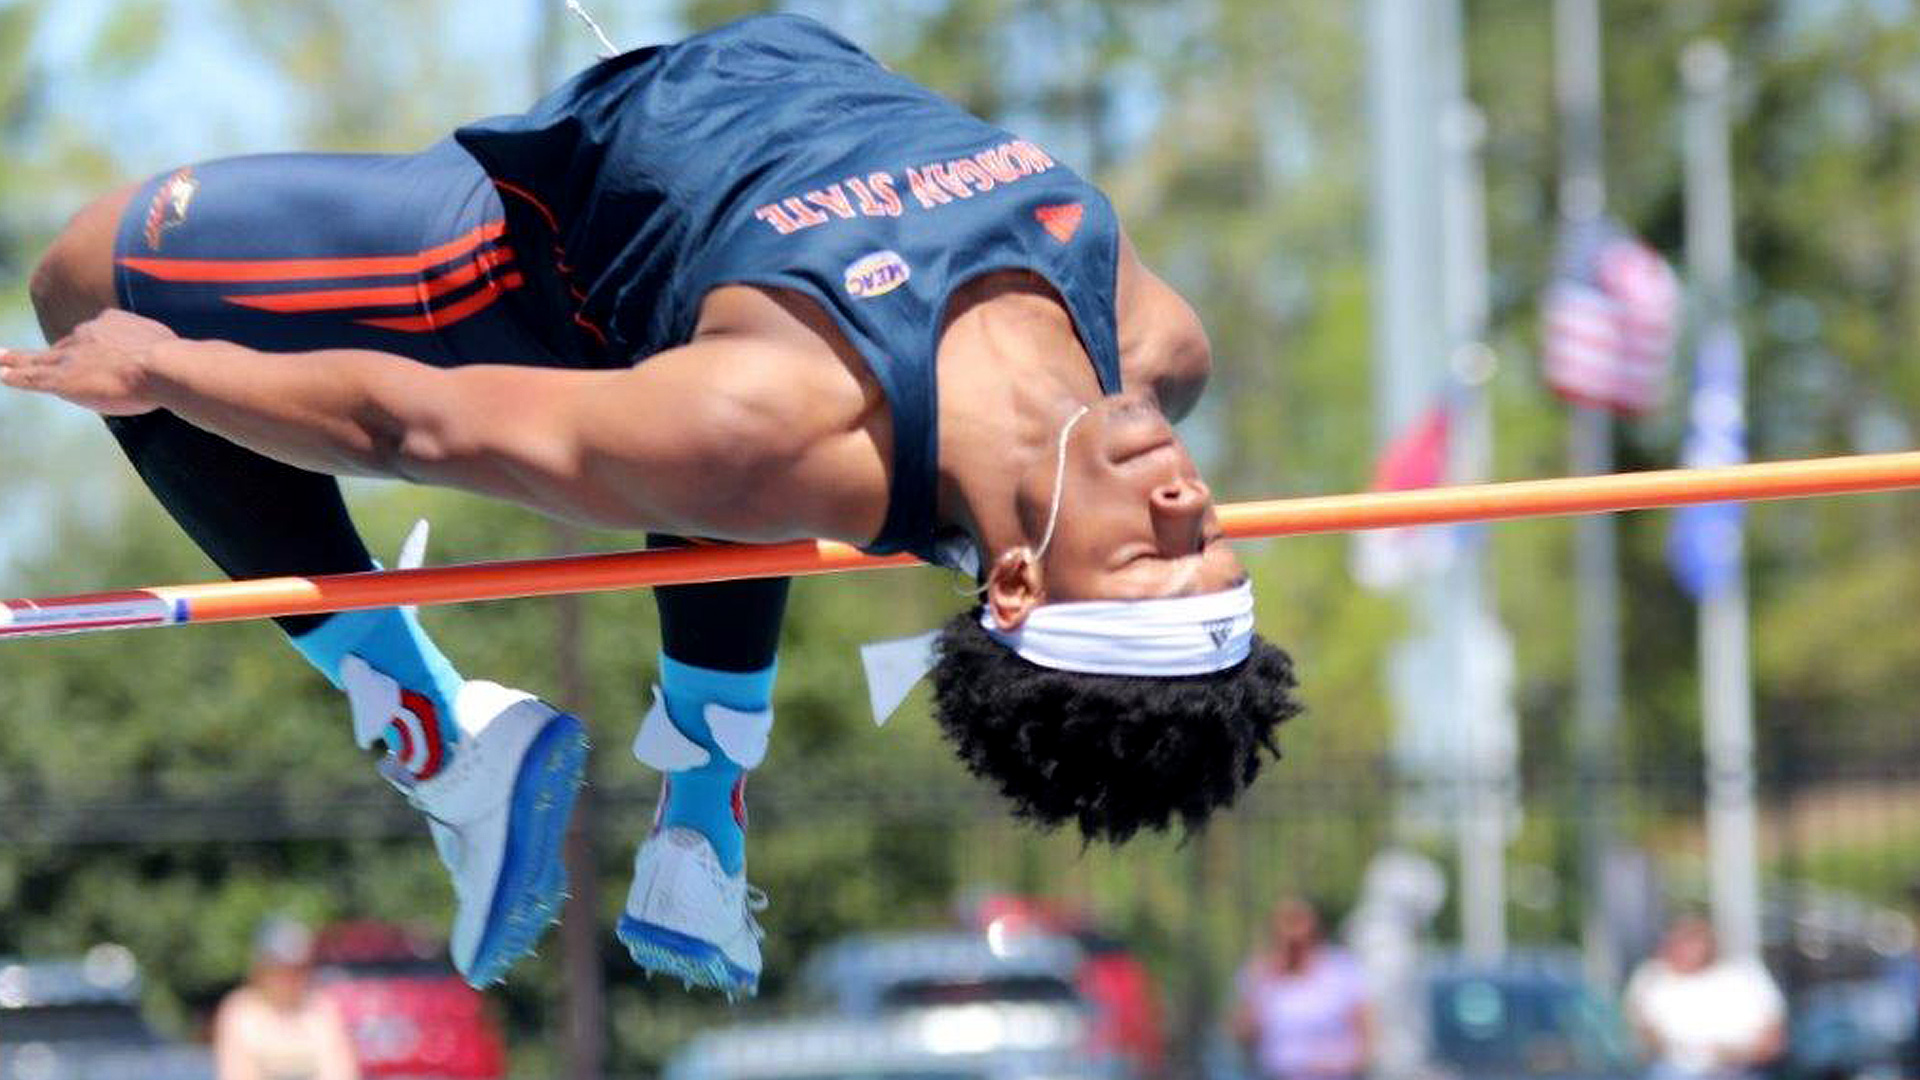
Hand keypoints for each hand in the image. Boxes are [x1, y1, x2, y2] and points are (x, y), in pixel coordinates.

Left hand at [0, 310, 172, 414]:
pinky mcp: (63, 379)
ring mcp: (72, 357)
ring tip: (0, 359)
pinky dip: (14, 375)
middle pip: (63, 347)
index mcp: (110, 322)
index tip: (96, 357)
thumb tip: (162, 354)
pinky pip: (31, 377)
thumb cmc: (174, 359)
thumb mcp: (165, 343)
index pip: (92, 335)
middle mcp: (85, 335)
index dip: (91, 347)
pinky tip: (2, 375)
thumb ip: (154, 346)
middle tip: (30, 355)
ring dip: (15, 359)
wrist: (162, 366)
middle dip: (50, 354)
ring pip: (38, 358)